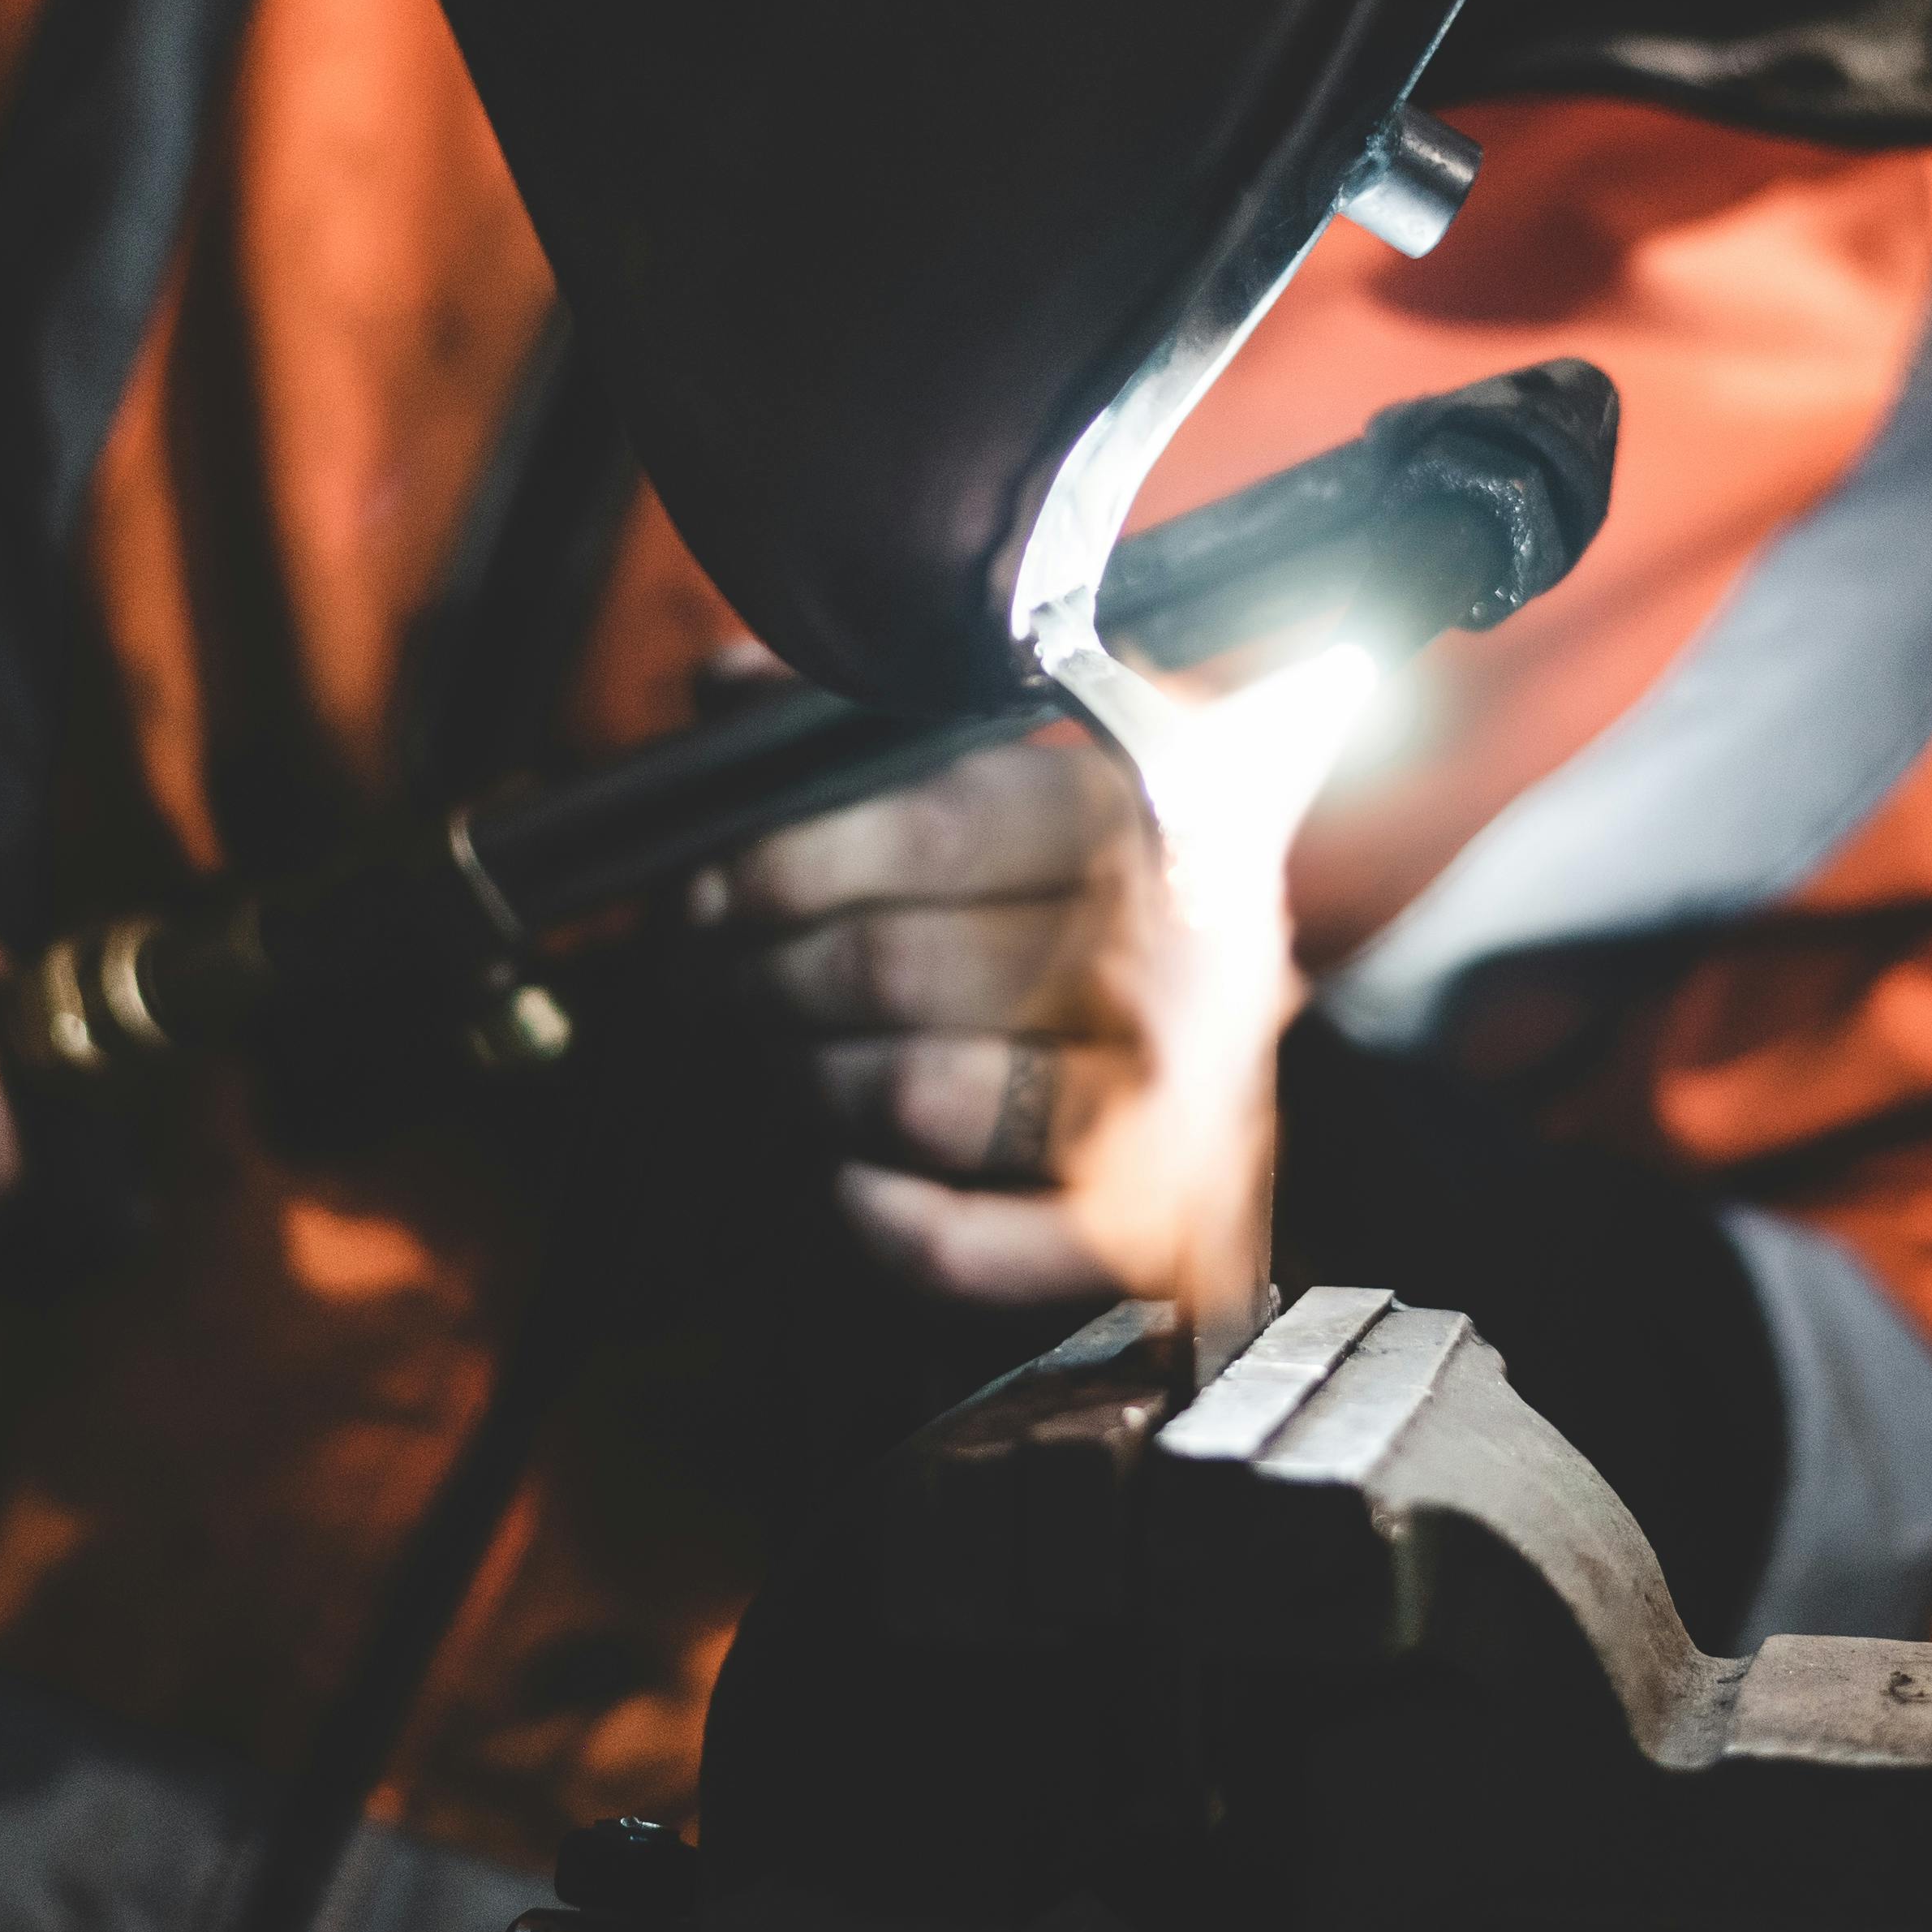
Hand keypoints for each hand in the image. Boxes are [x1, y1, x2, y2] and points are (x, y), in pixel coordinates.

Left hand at [695, 735, 1290, 1312]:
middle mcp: (1178, 958)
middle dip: (754, 973)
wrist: (1226, 1068)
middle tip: (705, 977)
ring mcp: (1166, 1107)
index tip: (710, 881)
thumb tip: (725, 688)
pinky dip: (873, 1216)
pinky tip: (842, 1176)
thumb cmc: (1070, 908)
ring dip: (800, 1079)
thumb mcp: (1008, 778)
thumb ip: (864, 718)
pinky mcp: (1137, 1239)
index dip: (785, 857)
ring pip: (912, 1094)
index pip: (932, 820)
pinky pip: (957, 1243)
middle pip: (891, 963)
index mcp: (1147, 819)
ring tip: (770, 1057)